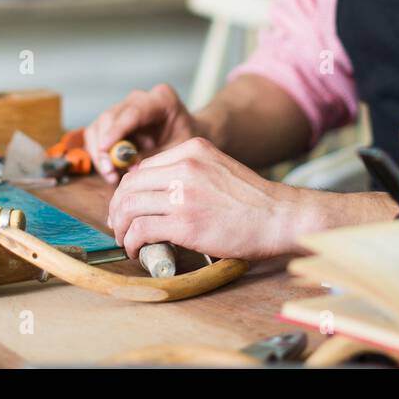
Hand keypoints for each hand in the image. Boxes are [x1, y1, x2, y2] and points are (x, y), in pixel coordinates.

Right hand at [83, 84, 203, 184]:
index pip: (132, 112)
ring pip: (98, 126)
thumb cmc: (186, 140)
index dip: (116, 131)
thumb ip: (155, 156)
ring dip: (100, 153)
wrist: (188, 134)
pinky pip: (97, 134)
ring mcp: (124, 107)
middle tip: (110, 172)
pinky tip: (112, 171)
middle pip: (110, 117)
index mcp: (161, 99)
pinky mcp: (114, 119)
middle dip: (104, 147)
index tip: (105, 148)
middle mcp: (139, 98)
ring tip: (112, 176)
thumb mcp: (178, 150)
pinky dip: (100, 154)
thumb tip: (130, 167)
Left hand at [106, 137, 300, 260]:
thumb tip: (154, 192)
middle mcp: (184, 166)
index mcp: (192, 149)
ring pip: (130, 207)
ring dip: (122, 228)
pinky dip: (132, 242)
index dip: (128, 191)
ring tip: (127, 240)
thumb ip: (188, 173)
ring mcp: (183, 193)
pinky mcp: (184, 222)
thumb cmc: (253, 201)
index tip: (127, 208)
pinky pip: (141, 230)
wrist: (280, 217)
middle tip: (119, 226)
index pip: (142, 168)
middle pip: (130, 186)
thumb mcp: (218, 169)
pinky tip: (137, 250)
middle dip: (118, 209)